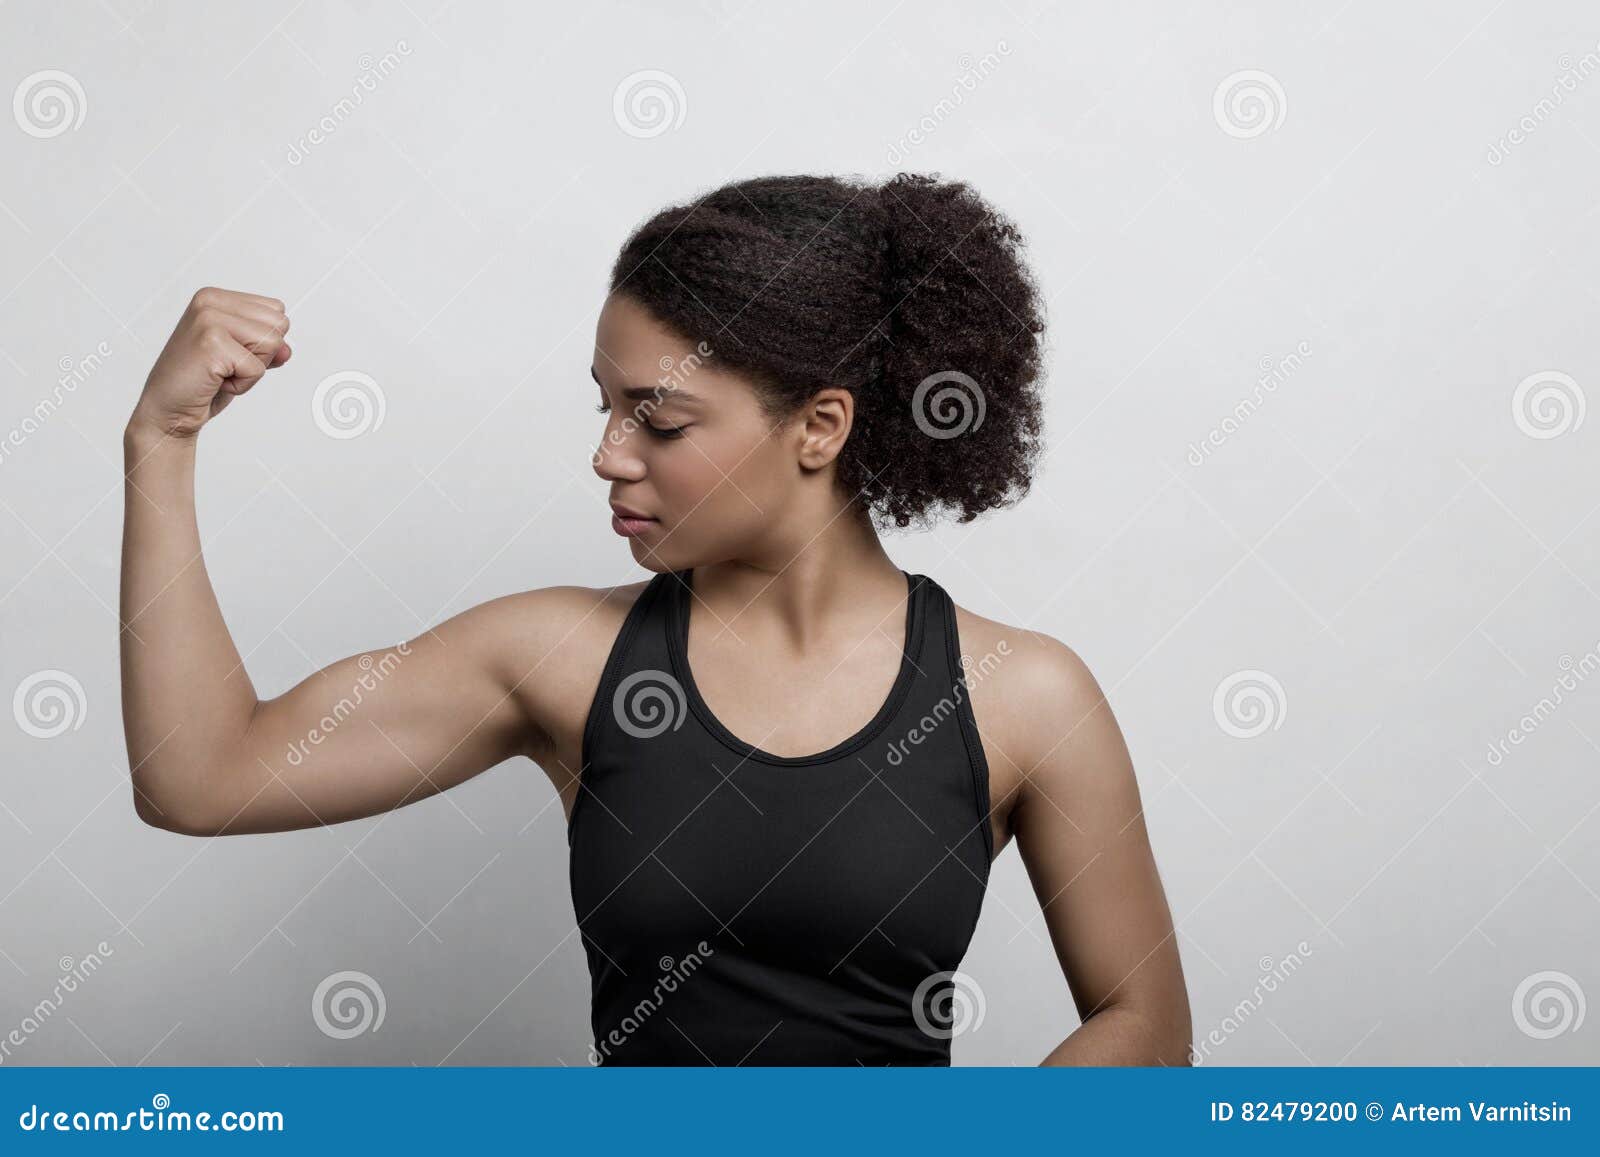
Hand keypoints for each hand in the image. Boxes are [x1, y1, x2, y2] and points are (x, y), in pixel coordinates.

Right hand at [130, 287, 290, 438]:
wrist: (168, 409)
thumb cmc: (199, 382)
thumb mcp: (241, 357)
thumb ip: (267, 345)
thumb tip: (286, 349)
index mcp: (215, 298)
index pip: (276, 310)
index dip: (263, 341)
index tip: (231, 353)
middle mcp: (209, 302)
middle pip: (279, 324)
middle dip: (261, 353)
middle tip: (226, 365)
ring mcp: (208, 320)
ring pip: (272, 343)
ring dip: (252, 369)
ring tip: (220, 372)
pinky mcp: (212, 343)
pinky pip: (257, 368)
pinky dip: (242, 385)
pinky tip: (215, 381)